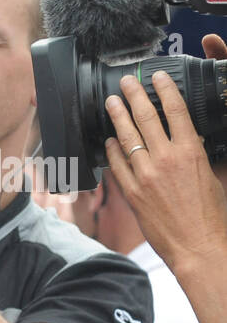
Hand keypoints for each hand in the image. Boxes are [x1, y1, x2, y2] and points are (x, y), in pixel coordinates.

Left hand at [104, 65, 226, 274]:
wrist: (198, 246)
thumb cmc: (211, 214)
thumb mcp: (213, 175)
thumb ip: (199, 154)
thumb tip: (192, 140)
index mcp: (192, 151)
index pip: (176, 110)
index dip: (163, 89)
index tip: (156, 76)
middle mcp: (166, 159)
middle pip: (146, 118)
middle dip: (133, 96)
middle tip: (125, 82)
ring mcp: (146, 176)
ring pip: (127, 139)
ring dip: (117, 118)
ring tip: (111, 103)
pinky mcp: (132, 194)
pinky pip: (117, 166)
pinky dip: (112, 151)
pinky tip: (108, 141)